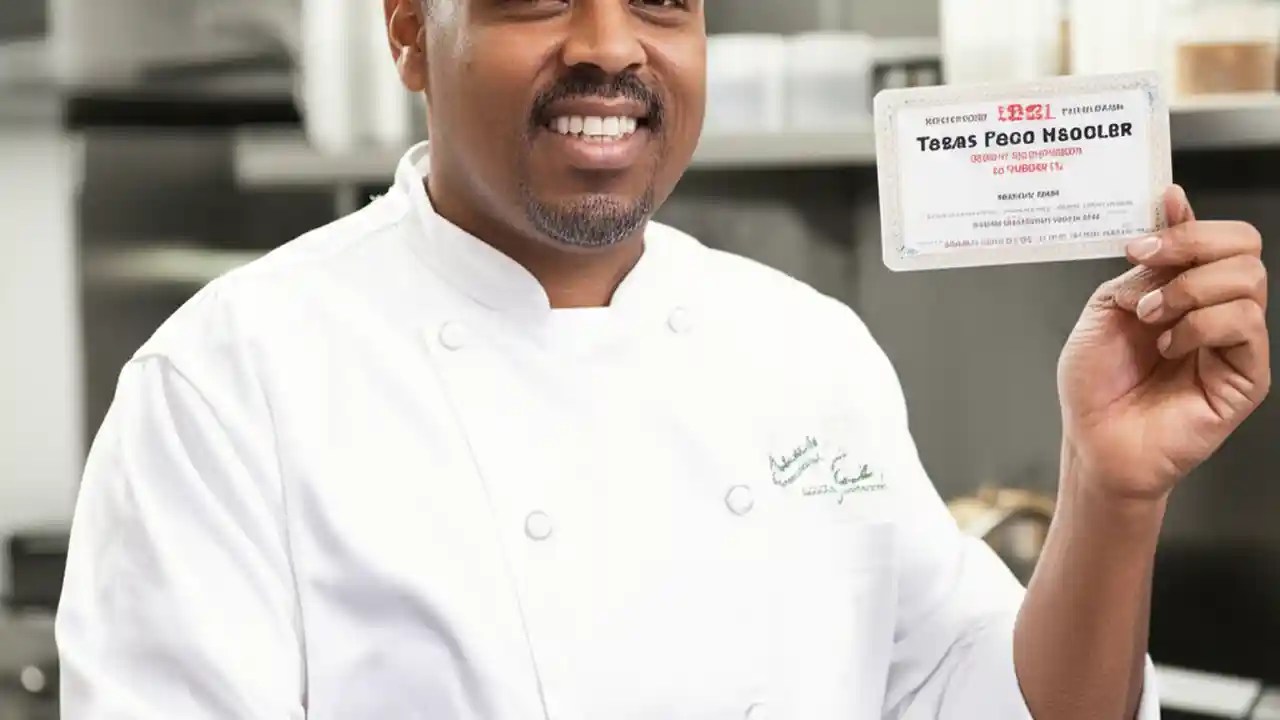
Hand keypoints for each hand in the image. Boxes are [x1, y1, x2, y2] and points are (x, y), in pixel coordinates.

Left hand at [1058, 186, 1270, 500]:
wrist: (1093, 441)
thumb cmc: (1096, 386)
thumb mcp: (1107, 309)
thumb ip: (1144, 265)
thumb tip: (1172, 206)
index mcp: (1185, 290)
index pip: (1216, 237)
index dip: (1190, 220)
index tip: (1156, 214)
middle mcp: (1217, 310)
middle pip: (1244, 247)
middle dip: (1192, 244)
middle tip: (1147, 265)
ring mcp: (1236, 343)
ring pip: (1247, 279)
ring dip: (1188, 290)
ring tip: (1150, 319)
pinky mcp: (1246, 375)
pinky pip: (1244, 324)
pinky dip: (1199, 325)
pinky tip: (1169, 346)